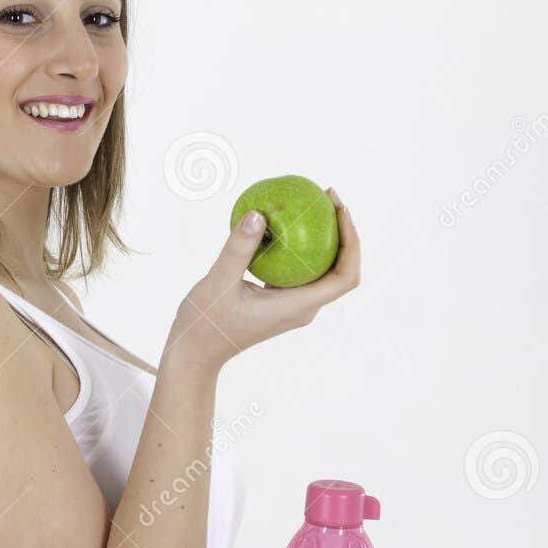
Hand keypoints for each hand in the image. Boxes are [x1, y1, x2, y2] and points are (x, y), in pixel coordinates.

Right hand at [165, 187, 360, 373]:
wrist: (195, 352)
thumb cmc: (205, 324)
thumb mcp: (217, 282)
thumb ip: (239, 249)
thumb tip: (258, 214)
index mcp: (297, 307)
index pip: (345, 276)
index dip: (352, 242)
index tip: (338, 209)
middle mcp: (302, 308)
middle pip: (340, 268)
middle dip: (342, 231)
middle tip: (327, 195)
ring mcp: (293, 306)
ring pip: (323, 269)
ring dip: (325, 237)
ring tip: (313, 204)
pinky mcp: (281, 301)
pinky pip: (301, 270)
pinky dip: (301, 246)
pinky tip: (283, 224)